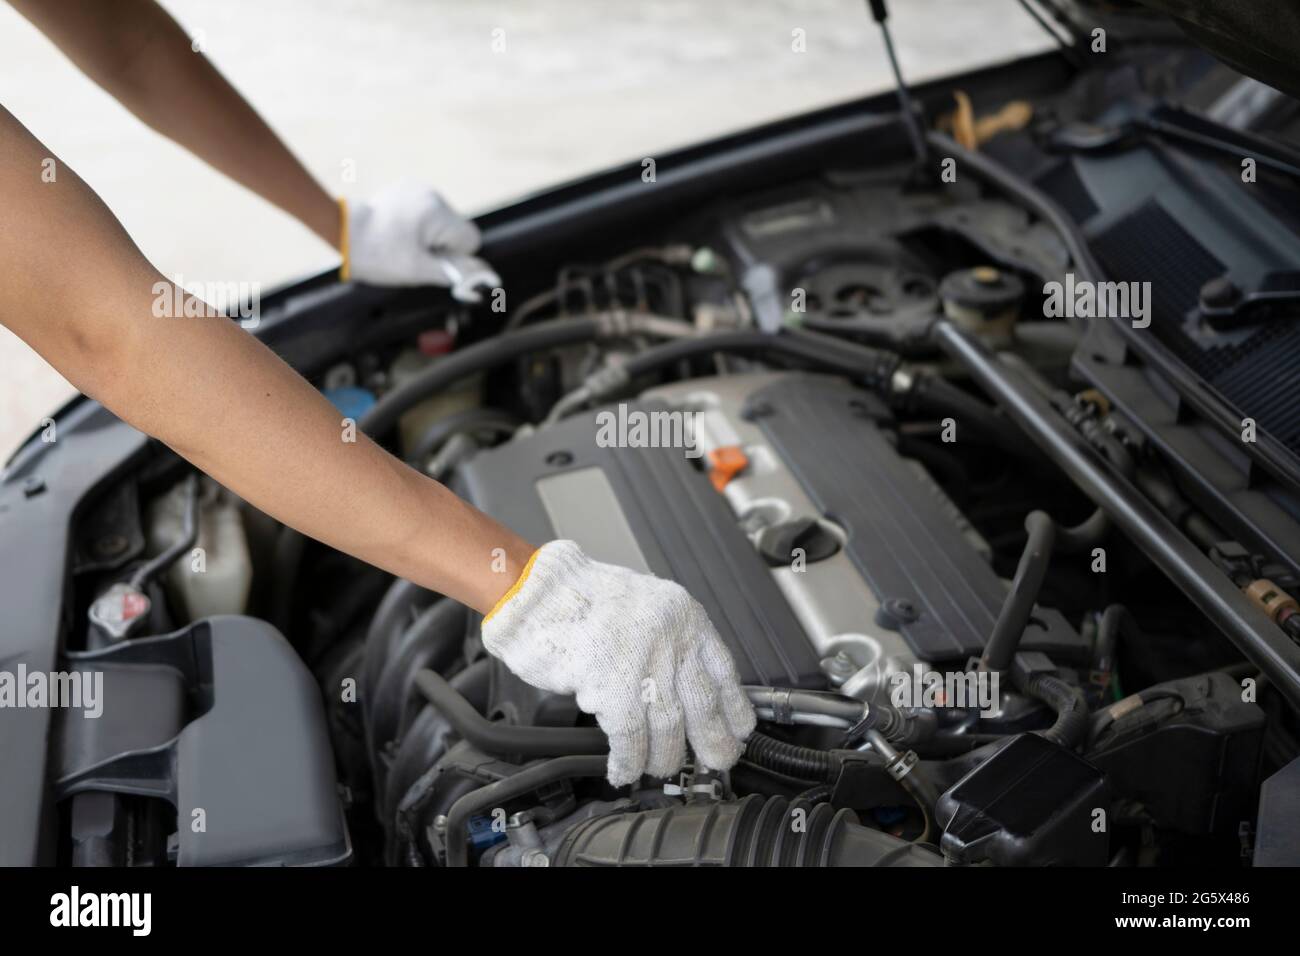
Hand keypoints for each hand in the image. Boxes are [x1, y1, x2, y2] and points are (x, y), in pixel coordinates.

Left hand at [344, 181, 500, 300]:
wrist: (340, 233)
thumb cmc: (377, 254)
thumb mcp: (418, 270)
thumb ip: (456, 274)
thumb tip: (486, 277)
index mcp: (437, 212)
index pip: (471, 238)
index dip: (454, 256)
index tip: (430, 260)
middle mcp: (432, 195)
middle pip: (456, 229)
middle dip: (440, 246)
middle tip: (412, 254)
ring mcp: (418, 189)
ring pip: (441, 223)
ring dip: (429, 237)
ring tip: (402, 243)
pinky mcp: (406, 190)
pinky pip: (426, 214)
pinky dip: (418, 226)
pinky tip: (398, 232)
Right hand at [481, 540, 755, 785]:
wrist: (537, 593)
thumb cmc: (582, 601)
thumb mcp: (644, 607)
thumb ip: (671, 643)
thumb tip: (689, 691)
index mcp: (683, 616)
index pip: (724, 671)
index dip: (734, 708)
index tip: (738, 731)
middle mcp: (670, 636)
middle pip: (703, 705)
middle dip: (712, 743)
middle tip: (714, 761)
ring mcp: (642, 661)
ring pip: (668, 727)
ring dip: (663, 757)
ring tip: (657, 768)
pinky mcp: (611, 685)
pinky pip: (630, 737)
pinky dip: (629, 761)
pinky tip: (624, 770)